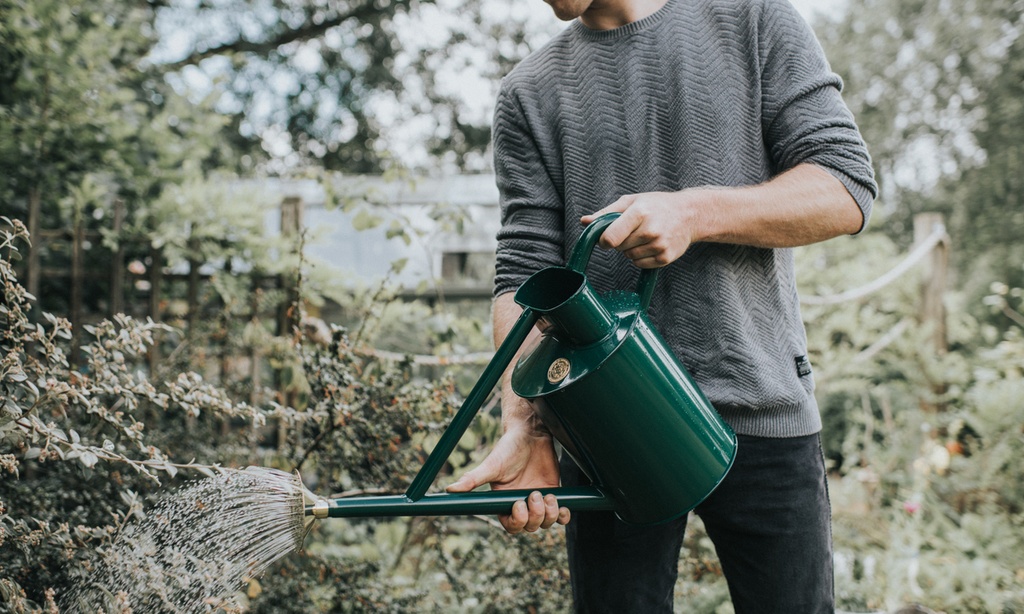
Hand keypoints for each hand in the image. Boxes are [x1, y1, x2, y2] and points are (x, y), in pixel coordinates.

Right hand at [446, 423, 569, 533]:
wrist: (531, 434)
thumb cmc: (508, 448)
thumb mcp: (491, 465)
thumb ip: (473, 479)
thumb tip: (449, 489)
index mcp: (505, 501)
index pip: (511, 525)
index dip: (517, 521)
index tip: (519, 503)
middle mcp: (522, 504)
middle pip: (530, 527)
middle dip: (536, 516)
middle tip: (536, 494)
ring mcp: (539, 501)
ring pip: (546, 523)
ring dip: (550, 514)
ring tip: (549, 495)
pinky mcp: (554, 495)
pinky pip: (561, 516)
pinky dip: (563, 516)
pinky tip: (563, 506)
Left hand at [581, 190, 705, 267]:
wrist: (690, 214)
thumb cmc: (657, 205)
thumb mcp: (631, 201)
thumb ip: (606, 213)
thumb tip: (584, 222)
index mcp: (639, 213)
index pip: (611, 238)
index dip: (604, 240)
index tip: (606, 238)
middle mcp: (650, 230)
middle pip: (619, 247)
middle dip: (620, 241)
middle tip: (633, 230)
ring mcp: (659, 245)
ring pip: (629, 257)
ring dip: (631, 249)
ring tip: (644, 236)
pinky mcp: (665, 257)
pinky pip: (640, 264)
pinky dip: (641, 257)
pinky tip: (651, 244)